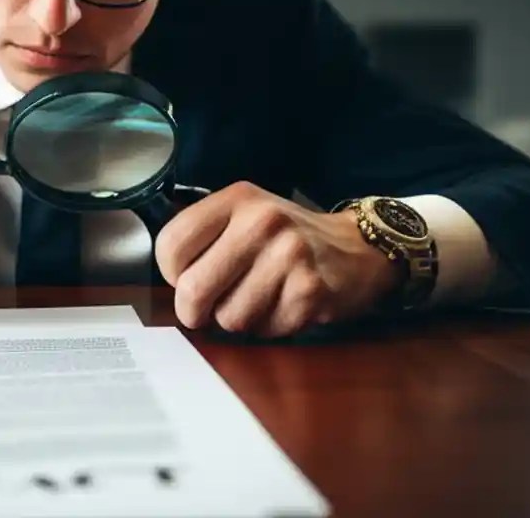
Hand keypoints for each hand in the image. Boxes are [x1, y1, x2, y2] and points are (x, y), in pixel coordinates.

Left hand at [155, 182, 402, 336]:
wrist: (359, 247)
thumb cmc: (287, 237)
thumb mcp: (246, 214)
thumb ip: (205, 237)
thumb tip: (170, 284)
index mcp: (237, 199)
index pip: (171, 245)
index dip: (171, 274)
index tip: (186, 278)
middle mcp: (262, 222)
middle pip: (193, 289)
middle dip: (194, 311)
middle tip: (206, 310)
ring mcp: (289, 256)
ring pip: (228, 317)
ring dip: (238, 319)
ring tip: (259, 298)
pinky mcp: (310, 291)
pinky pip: (264, 330)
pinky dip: (269, 327)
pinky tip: (284, 305)